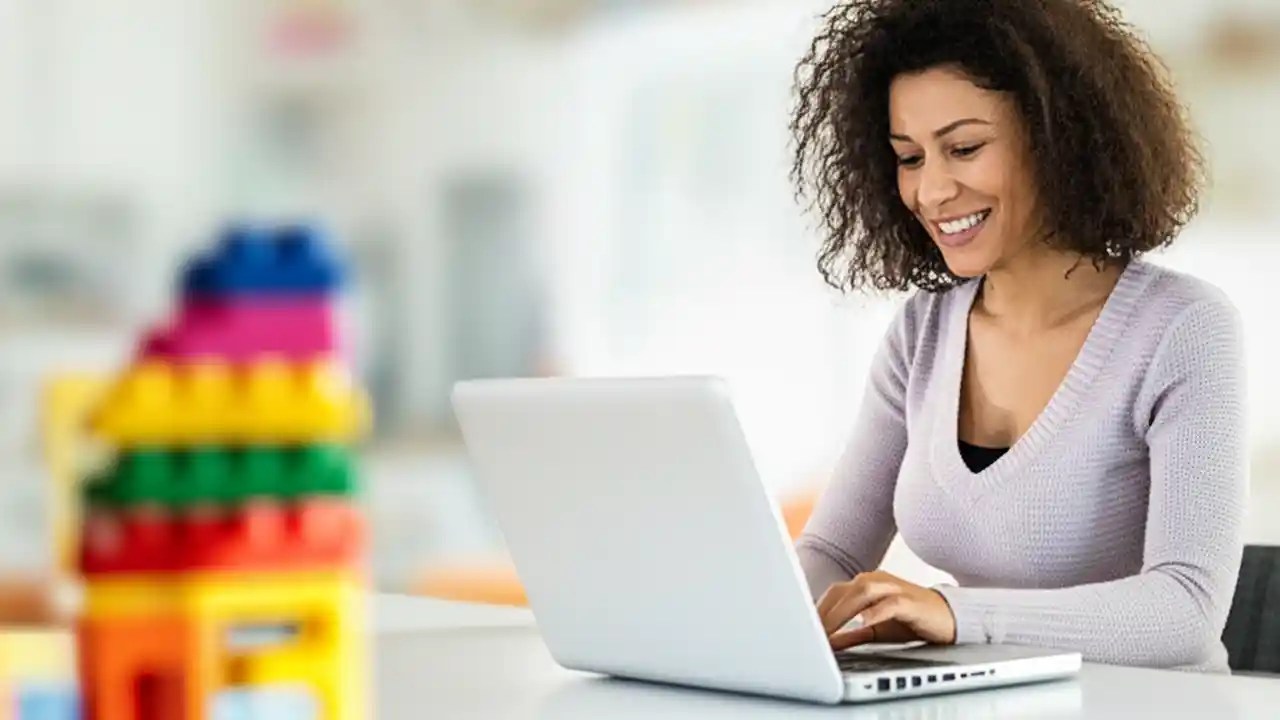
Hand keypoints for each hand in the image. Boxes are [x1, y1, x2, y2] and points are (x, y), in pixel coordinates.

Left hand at [816, 570, 956, 650]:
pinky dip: (876, 612)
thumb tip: (826, 643)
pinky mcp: (911, 600)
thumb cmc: (910, 621)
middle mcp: (877, 581)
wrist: (948, 619)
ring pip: (862, 592)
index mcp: (865, 585)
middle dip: (824, 613)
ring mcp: (894, 588)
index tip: (801, 628)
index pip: (834, 593)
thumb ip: (851, 634)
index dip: (817, 610)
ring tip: (827, 630)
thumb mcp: (875, 630)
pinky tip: (865, 621)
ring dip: (842, 611)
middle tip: (809, 633)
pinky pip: (891, 603)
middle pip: (843, 591)